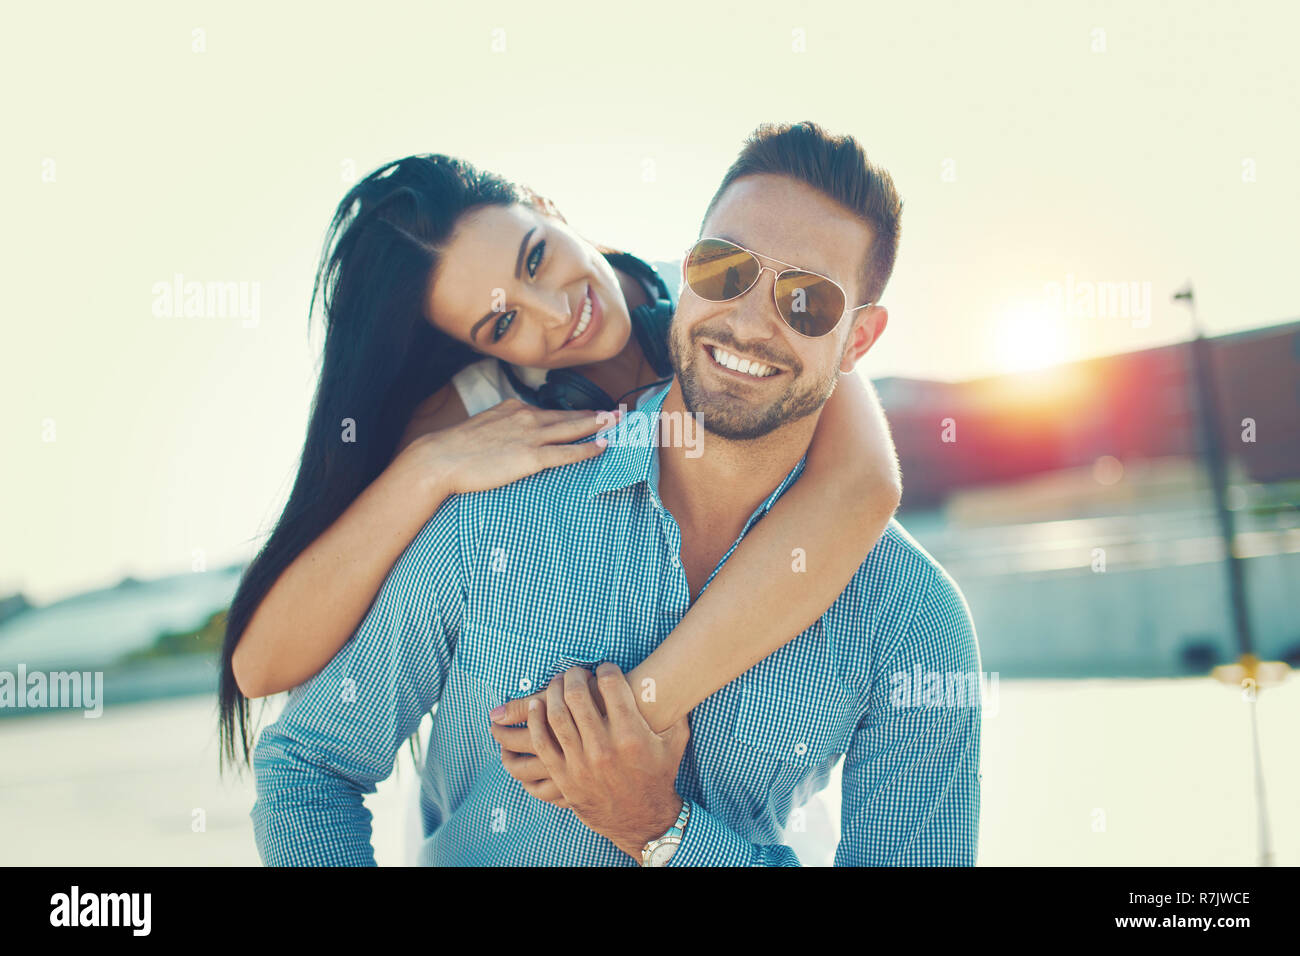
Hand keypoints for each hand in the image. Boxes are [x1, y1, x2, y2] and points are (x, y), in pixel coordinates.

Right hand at [403, 399, 619, 496]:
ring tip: (618, 423)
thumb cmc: (456, 448)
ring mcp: (530, 436)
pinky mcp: (530, 457)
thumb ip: (503, 428)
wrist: (440, 458)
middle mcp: (526, 417)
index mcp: (513, 409)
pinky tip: (603, 446)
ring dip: (599, 426)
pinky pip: (566, 453)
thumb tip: (512, 437)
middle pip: (568, 416)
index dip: (573, 413)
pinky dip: (588, 448)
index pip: (550, 411)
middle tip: (618, 412)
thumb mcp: (483, 428)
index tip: (592, 413)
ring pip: (573, 429)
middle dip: (596, 414)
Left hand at [495, 663, 690, 859]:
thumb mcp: (674, 741)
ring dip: (553, 692)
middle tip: (575, 671)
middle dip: (574, 675)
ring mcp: (581, 763)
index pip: (609, 684)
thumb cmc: (659, 776)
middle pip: (578, 695)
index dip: (605, 669)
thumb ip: (673, 709)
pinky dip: (535, 720)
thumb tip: (667, 681)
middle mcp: (603, 747)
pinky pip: (542, 742)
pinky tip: (536, 706)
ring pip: (557, 715)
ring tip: (557, 683)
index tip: (604, 669)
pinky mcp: (565, 777)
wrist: (644, 821)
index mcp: (631, 734)